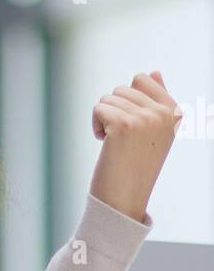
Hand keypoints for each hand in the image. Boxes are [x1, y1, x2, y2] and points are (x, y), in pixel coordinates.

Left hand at [88, 70, 180, 222]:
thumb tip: (154, 71)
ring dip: (103, 119)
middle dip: (114, 110)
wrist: (124, 199)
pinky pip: (98, 108)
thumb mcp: (153, 131)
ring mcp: (146, 118)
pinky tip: (104, 144)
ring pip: (108, 97)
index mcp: (174, 112)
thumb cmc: (134, 165)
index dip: (127, 101)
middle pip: (122, 88)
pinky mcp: (124, 125)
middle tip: (122, 140)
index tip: (132, 128)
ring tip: (114, 144)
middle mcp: (164, 114)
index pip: (142, 79)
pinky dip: (96, 125)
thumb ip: (156, 100)